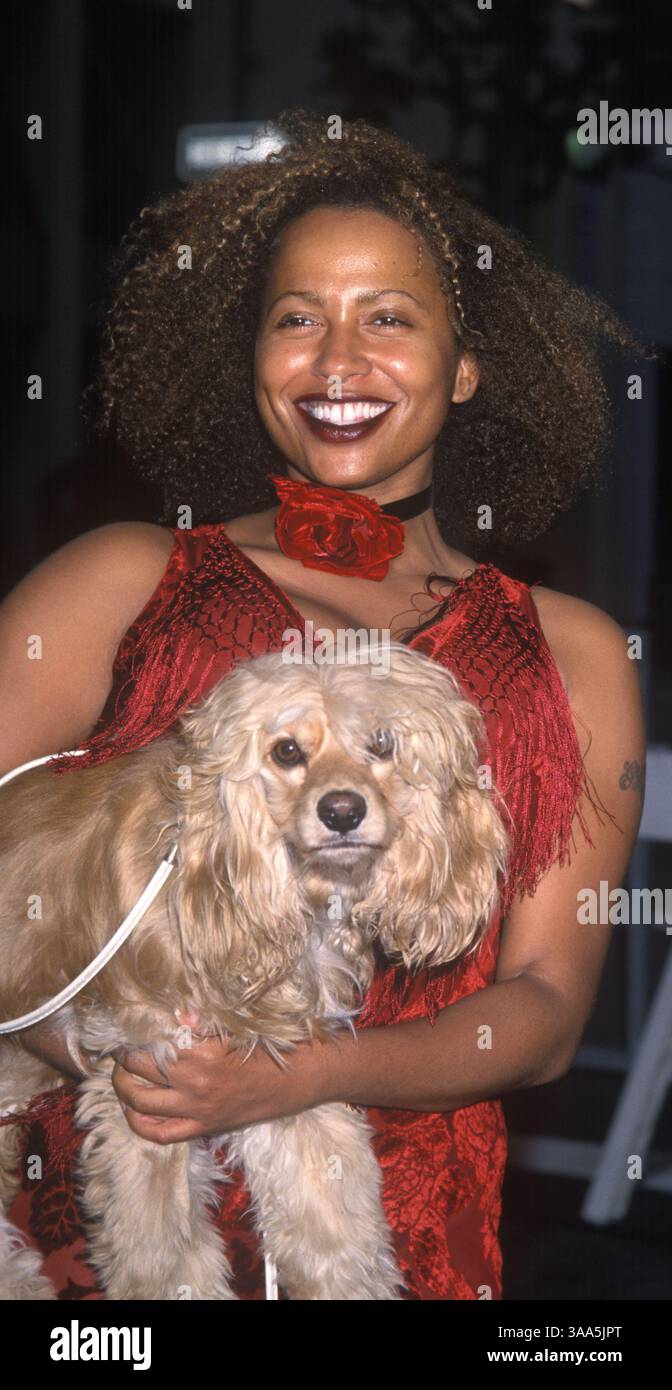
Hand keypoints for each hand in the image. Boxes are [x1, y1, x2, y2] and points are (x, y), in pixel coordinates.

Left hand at [111, 1013, 336, 1145]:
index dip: (130, 1041)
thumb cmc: (266, 1047)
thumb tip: (172, 1013)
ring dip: (124, 1089)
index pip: (149, 1047)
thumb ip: (201, 1022)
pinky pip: (160, 1134)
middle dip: (121, 1063)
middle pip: (139, 1073)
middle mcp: (195, 1083)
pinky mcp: (202, 1127)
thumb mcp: (234, 1026)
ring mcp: (197, 1109)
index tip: (123, 1034)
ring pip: (141, 1104)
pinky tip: (131, 1110)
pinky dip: (139, 1124)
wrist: (295, 1079)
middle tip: (118, 1054)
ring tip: (120, 1077)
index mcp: (202, 1053)